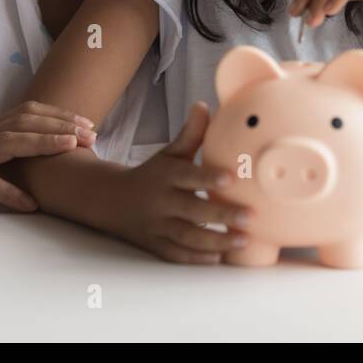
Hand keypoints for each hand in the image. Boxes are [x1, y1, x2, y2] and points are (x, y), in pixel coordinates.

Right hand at [108, 102, 255, 263]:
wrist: (111, 200)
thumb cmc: (152, 174)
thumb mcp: (169, 153)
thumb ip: (190, 134)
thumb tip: (204, 105)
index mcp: (166, 176)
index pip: (187, 176)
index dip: (207, 177)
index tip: (231, 178)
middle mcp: (160, 201)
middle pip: (191, 210)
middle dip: (221, 214)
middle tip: (250, 216)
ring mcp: (156, 226)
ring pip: (186, 236)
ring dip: (215, 241)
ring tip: (242, 241)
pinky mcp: (155, 244)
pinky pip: (176, 254)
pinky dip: (196, 258)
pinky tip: (218, 257)